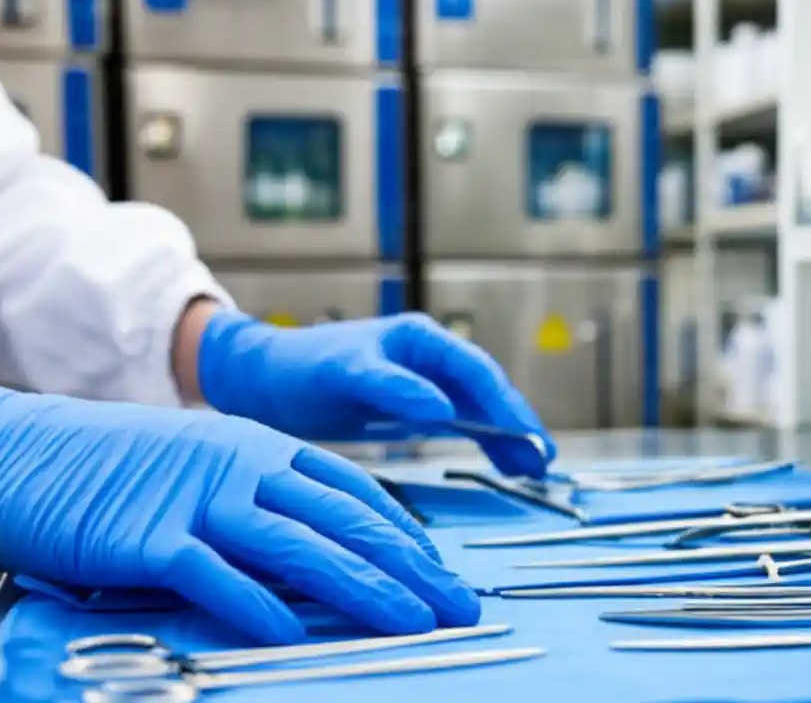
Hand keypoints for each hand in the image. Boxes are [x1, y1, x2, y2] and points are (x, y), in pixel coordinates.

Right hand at [0, 352, 479, 642]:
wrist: (4, 449)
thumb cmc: (100, 465)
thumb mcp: (193, 465)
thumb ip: (252, 499)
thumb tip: (310, 553)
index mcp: (255, 445)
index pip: (352, 491)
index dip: (404, 536)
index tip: (442, 572)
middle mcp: (238, 465)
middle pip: (344, 520)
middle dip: (410, 568)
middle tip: (460, 606)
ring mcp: (194, 499)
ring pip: (300, 547)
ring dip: (365, 589)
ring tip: (415, 624)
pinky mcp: (146, 538)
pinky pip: (216, 577)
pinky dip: (259, 608)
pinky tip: (296, 636)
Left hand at [197, 310, 555, 477]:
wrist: (266, 382)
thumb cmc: (302, 368)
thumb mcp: (344, 374)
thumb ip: (392, 388)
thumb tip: (441, 410)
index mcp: (420, 339)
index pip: (476, 371)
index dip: (506, 404)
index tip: (527, 437)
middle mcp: (431, 358)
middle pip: (488, 390)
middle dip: (517, 424)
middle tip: (543, 461)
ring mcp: (427, 382)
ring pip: (481, 409)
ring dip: (507, 437)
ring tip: (534, 471)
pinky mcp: (417, 407)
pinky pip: (463, 423)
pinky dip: (485, 443)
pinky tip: (504, 466)